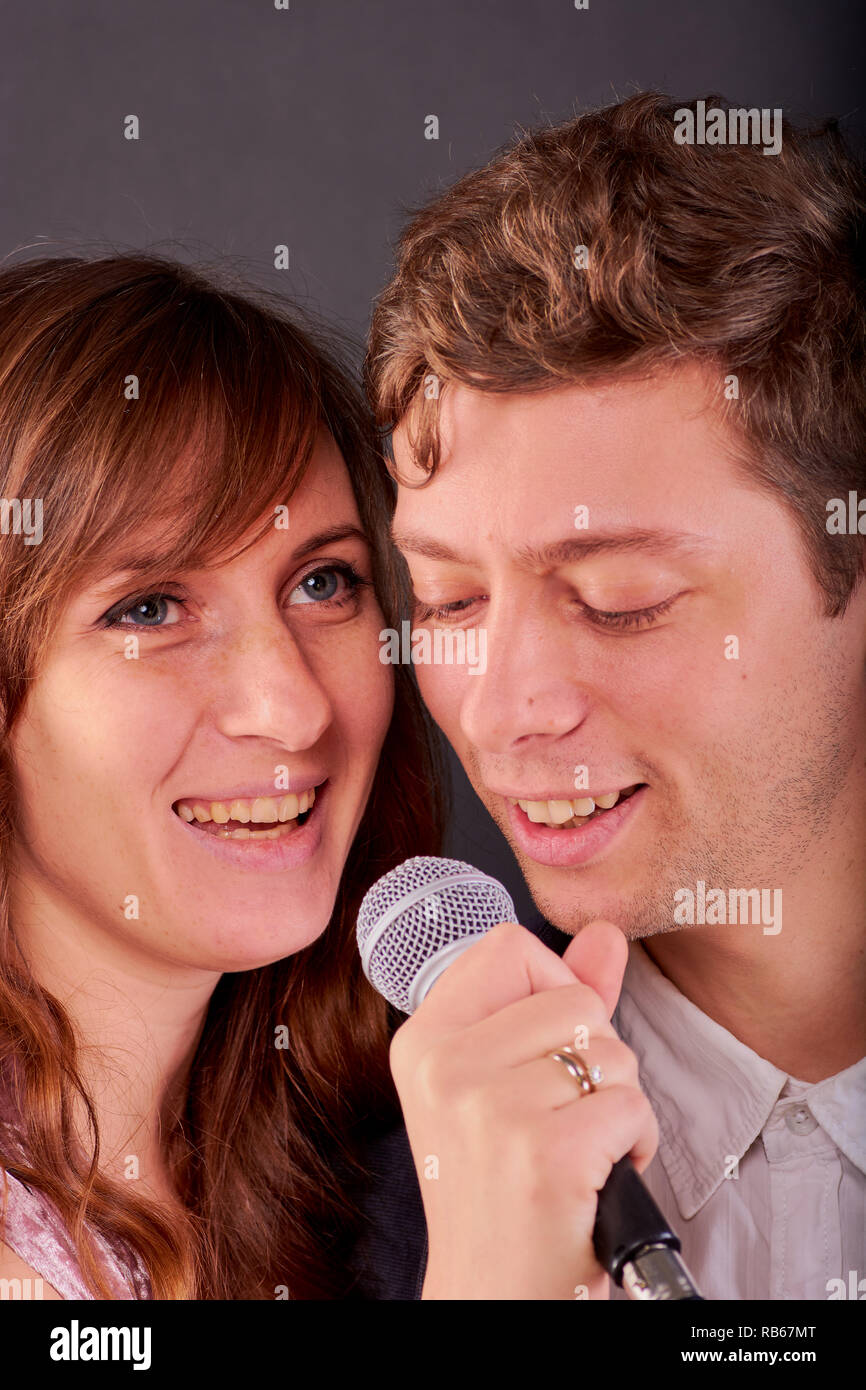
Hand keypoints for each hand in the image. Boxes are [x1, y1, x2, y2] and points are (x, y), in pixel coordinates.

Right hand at [389, 919, 657, 1299]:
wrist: (495, 1294)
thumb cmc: (503, 1191)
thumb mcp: (507, 1084)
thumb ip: (557, 999)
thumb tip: (606, 932)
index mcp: (425, 1041)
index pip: (510, 946)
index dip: (552, 987)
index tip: (542, 1049)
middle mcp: (446, 1068)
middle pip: (576, 1000)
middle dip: (596, 1059)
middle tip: (561, 1117)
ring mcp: (491, 1110)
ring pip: (612, 1054)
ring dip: (618, 1106)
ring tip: (578, 1149)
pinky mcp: (545, 1154)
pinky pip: (631, 1105)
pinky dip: (634, 1144)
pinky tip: (596, 1177)